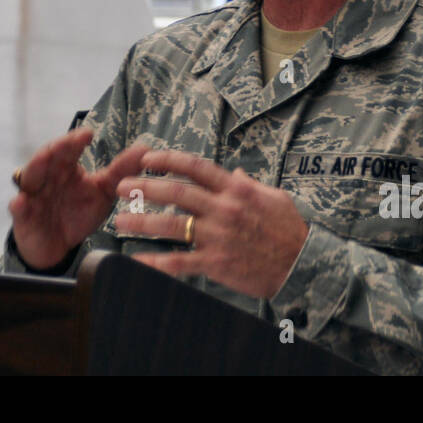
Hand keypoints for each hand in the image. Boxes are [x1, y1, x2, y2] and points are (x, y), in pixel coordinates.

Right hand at [9, 128, 148, 269]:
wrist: (59, 247)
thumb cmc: (78, 212)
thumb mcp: (103, 192)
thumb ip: (121, 171)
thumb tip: (145, 148)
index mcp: (65, 168)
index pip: (69, 149)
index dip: (76, 140)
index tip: (88, 134)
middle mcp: (47, 176)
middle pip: (48, 157)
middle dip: (57, 148)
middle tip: (68, 142)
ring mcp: (33, 194)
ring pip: (30, 176)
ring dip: (36, 167)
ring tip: (44, 159)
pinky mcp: (23, 216)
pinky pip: (18, 208)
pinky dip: (19, 204)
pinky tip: (21, 202)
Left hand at [114, 150, 310, 299]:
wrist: (302, 265)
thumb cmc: (290, 229)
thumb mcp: (273, 197)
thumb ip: (248, 184)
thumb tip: (233, 174)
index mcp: (235, 190)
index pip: (196, 167)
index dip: (168, 160)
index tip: (147, 158)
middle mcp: (223, 209)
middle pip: (176, 192)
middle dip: (145, 187)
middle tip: (121, 186)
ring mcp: (217, 237)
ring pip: (172, 225)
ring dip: (142, 221)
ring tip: (120, 220)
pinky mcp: (216, 263)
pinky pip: (179, 262)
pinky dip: (156, 262)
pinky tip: (137, 260)